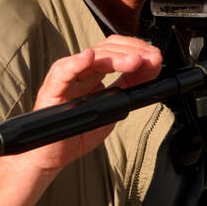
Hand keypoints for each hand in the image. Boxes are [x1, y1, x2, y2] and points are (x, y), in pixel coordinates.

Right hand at [19, 35, 163, 173]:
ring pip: (92, 57)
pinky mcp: (52, 89)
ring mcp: (66, 77)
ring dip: (117, 57)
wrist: (51, 156)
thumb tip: (149, 75)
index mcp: (93, 74)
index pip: (117, 52)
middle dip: (133, 52)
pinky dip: (77, 63)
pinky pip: (63, 71)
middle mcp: (80, 71)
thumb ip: (126, 91)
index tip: (155, 58)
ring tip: (136, 61)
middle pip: (107, 50)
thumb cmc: (75, 134)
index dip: (137, 51)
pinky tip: (90, 58)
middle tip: (152, 58)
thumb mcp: (111, 110)